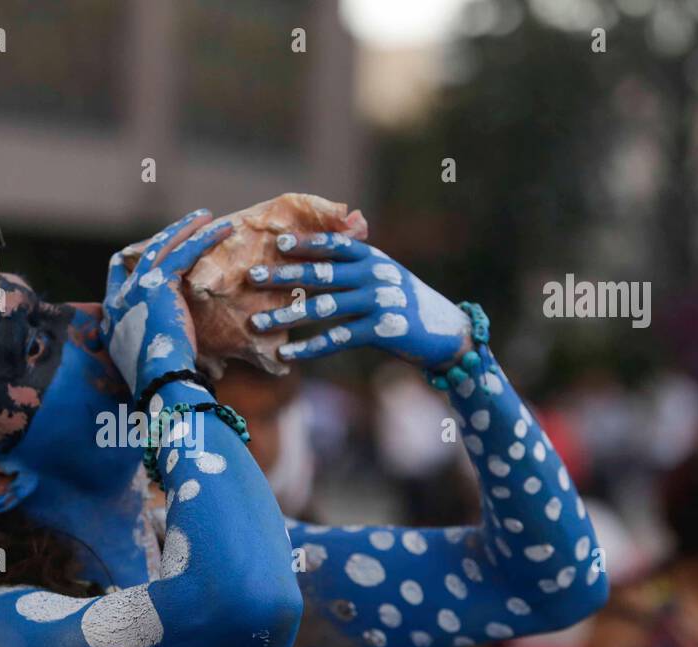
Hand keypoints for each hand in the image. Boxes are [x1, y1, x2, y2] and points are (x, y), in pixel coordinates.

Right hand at [102, 209, 230, 397]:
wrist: (158, 381)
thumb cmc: (160, 383)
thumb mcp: (149, 362)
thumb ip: (156, 349)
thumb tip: (180, 355)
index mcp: (111, 317)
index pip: (116, 278)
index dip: (133, 262)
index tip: (152, 254)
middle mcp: (118, 298)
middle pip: (141, 255)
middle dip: (165, 237)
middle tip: (187, 225)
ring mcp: (136, 288)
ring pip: (162, 247)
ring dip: (185, 229)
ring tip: (206, 217)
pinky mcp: (159, 284)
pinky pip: (184, 252)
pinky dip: (204, 238)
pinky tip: (223, 229)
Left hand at [245, 233, 471, 368]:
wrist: (447, 332)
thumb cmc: (407, 303)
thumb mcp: (385, 275)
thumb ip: (357, 265)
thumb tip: (319, 253)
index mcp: (373, 258)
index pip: (333, 245)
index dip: (304, 242)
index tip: (276, 242)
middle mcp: (374, 275)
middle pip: (320, 273)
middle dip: (282, 275)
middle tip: (251, 276)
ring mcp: (377, 302)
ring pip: (322, 307)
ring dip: (286, 315)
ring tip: (257, 323)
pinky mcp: (380, 330)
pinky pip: (336, 338)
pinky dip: (309, 347)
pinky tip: (287, 353)